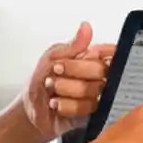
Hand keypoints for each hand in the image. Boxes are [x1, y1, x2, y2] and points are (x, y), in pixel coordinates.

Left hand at [20, 21, 114, 138]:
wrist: (31, 110)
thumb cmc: (41, 81)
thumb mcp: (50, 58)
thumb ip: (71, 46)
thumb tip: (86, 27)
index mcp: (92, 59)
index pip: (110, 52)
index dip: (98, 54)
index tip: (82, 56)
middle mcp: (98, 77)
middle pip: (101, 70)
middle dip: (73, 70)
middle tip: (56, 71)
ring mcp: (97, 96)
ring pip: (92, 90)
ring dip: (66, 89)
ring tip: (53, 89)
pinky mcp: (92, 114)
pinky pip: (86, 108)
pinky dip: (66, 105)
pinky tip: (57, 103)